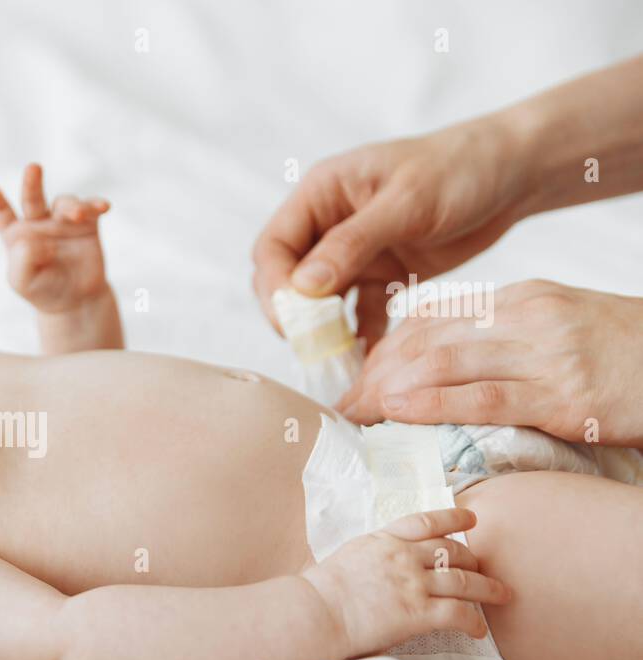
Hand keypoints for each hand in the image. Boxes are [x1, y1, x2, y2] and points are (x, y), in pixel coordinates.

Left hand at [0, 163, 111, 315]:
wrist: (76, 299)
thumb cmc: (43, 288)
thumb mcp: (24, 282)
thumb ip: (22, 261)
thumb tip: (33, 239)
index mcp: (16, 234)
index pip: (3, 215)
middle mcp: (37, 222)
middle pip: (32, 198)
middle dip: (32, 183)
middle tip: (33, 168)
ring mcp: (62, 221)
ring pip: (63, 203)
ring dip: (70, 206)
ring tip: (77, 215)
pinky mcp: (86, 223)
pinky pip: (91, 207)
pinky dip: (96, 204)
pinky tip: (103, 207)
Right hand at [252, 117, 531, 344]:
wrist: (514, 173)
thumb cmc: (460, 169)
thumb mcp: (406, 203)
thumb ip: (351, 243)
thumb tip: (301, 288)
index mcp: (321, 194)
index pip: (273, 247)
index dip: (274, 287)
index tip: (293, 322)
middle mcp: (328, 223)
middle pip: (285, 278)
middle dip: (294, 315)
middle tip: (313, 348)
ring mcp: (353, 252)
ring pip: (317, 301)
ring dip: (323, 331)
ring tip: (337, 362)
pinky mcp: (380, 274)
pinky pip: (357, 313)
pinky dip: (359, 335)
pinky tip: (369, 360)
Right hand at [300, 508, 510, 659]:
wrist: (315, 612)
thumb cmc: (319, 591)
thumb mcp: (346, 557)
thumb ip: (370, 556)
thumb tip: (376, 565)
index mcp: (383, 540)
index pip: (427, 521)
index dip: (453, 518)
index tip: (471, 518)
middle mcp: (403, 556)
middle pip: (453, 552)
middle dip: (474, 560)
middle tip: (484, 569)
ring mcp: (413, 584)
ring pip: (466, 582)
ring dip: (489, 589)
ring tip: (503, 595)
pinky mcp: (417, 613)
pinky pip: (458, 614)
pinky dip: (473, 621)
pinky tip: (479, 629)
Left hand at [338, 280, 642, 445]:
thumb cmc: (631, 357)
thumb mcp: (564, 333)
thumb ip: (509, 344)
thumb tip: (450, 371)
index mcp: (523, 301)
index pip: (433, 320)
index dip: (386, 352)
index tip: (360, 383)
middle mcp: (528, 318)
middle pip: (427, 340)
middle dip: (377, 374)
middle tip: (347, 407)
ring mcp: (546, 354)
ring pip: (444, 364)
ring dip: (389, 391)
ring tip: (357, 415)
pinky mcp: (564, 395)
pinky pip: (484, 397)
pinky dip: (432, 404)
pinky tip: (397, 413)